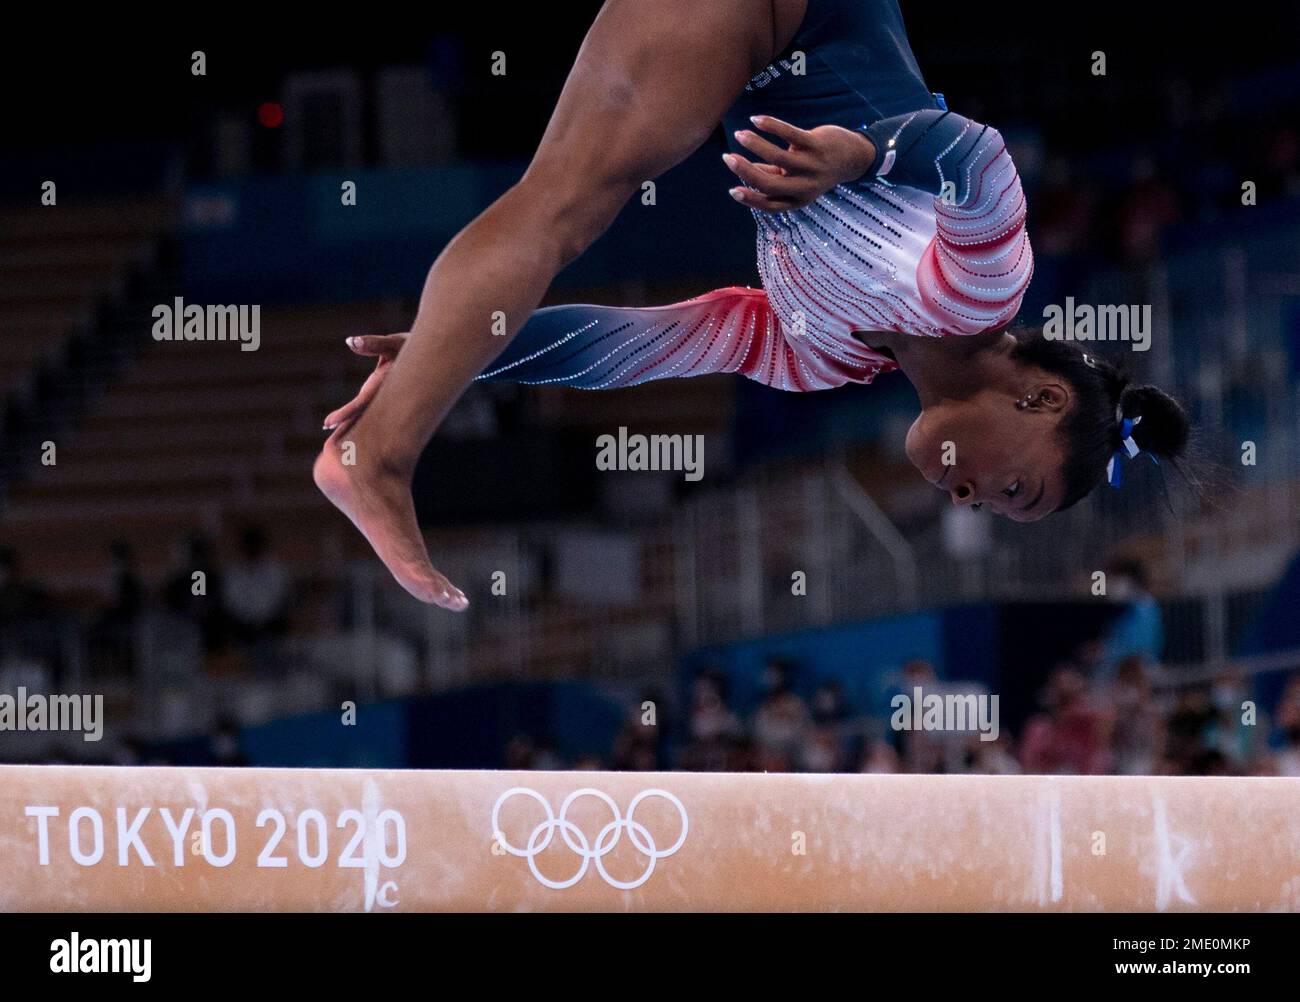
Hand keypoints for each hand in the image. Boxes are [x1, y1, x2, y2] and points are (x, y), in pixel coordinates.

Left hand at [323, 332, 408, 432]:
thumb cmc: (414, 346)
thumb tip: (350, 341)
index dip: (345, 414)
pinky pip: (372, 408)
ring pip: (367, 415)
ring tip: (331, 431)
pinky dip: (359, 414)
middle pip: (363, 417)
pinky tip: (350, 424)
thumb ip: (373, 343)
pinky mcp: (388, 396)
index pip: (361, 403)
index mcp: (386, 386)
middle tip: (326, 438)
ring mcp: (387, 399)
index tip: (328, 423)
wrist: (434, 357)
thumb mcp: (395, 343)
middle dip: (346, 427)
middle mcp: (386, 397)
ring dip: (351, 424)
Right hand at [723, 115, 876, 211]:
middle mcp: (805, 186)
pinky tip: (756, 119)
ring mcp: (811, 165)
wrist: (852, 158)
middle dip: (745, 171)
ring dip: (755, 145)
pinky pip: (789, 134)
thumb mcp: (796, 180)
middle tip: (728, 158)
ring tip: (740, 134)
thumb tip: (745, 174)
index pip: (769, 204)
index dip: (749, 199)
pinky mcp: (816, 144)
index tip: (732, 190)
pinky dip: (770, 126)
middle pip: (769, 183)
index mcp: (798, 199)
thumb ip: (772, 178)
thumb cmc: (816, 169)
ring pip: (777, 157)